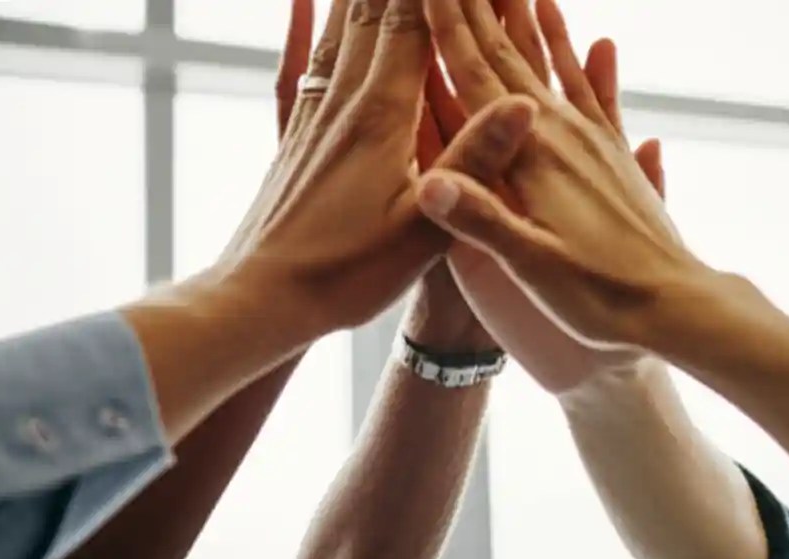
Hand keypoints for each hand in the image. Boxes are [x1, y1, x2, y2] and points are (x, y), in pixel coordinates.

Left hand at [214, 0, 539, 342]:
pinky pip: (302, 61)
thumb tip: (526, 103)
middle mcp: (345, 103)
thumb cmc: (346, 273)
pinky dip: (304, 23)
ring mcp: (314, 116)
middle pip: (374, 7)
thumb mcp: (426, 226)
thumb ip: (474, 163)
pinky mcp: (294, 136)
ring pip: (337, 26)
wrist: (262, 299)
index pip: (415, 22)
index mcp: (383, 119)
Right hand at [419, 0, 771, 375]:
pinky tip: (598, 41)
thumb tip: (430, 183)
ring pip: (554, 65)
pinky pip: (596, 95)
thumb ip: (481, 220)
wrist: (676, 307)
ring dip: (532, 21)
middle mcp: (563, 135)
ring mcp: (594, 142)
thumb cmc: (601, 297)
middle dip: (479, 9)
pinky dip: (587, 62)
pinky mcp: (617, 158)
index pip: (475, 77)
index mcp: (533, 157)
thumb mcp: (531, 266)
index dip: (446, 28)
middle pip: (509, 56)